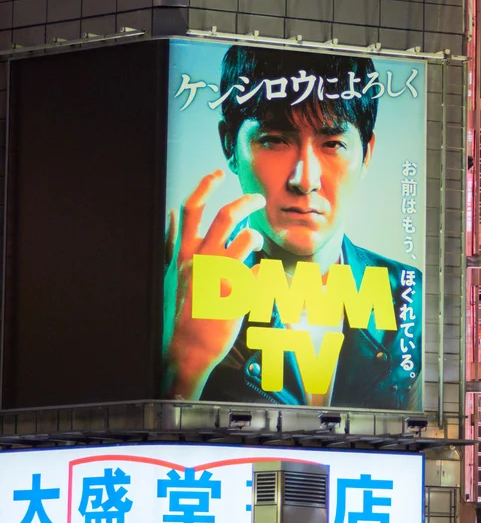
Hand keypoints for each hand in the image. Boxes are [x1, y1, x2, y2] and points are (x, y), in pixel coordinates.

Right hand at [163, 172, 265, 398]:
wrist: (187, 349)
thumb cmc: (181, 310)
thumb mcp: (172, 273)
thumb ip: (175, 243)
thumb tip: (173, 214)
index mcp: (184, 254)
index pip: (192, 209)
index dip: (205, 185)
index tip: (219, 173)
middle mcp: (202, 260)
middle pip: (226, 216)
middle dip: (246, 201)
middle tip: (257, 198)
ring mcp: (220, 277)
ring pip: (248, 239)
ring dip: (257, 237)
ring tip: (256, 242)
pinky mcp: (238, 295)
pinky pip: (261, 272)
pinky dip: (266, 271)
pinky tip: (263, 275)